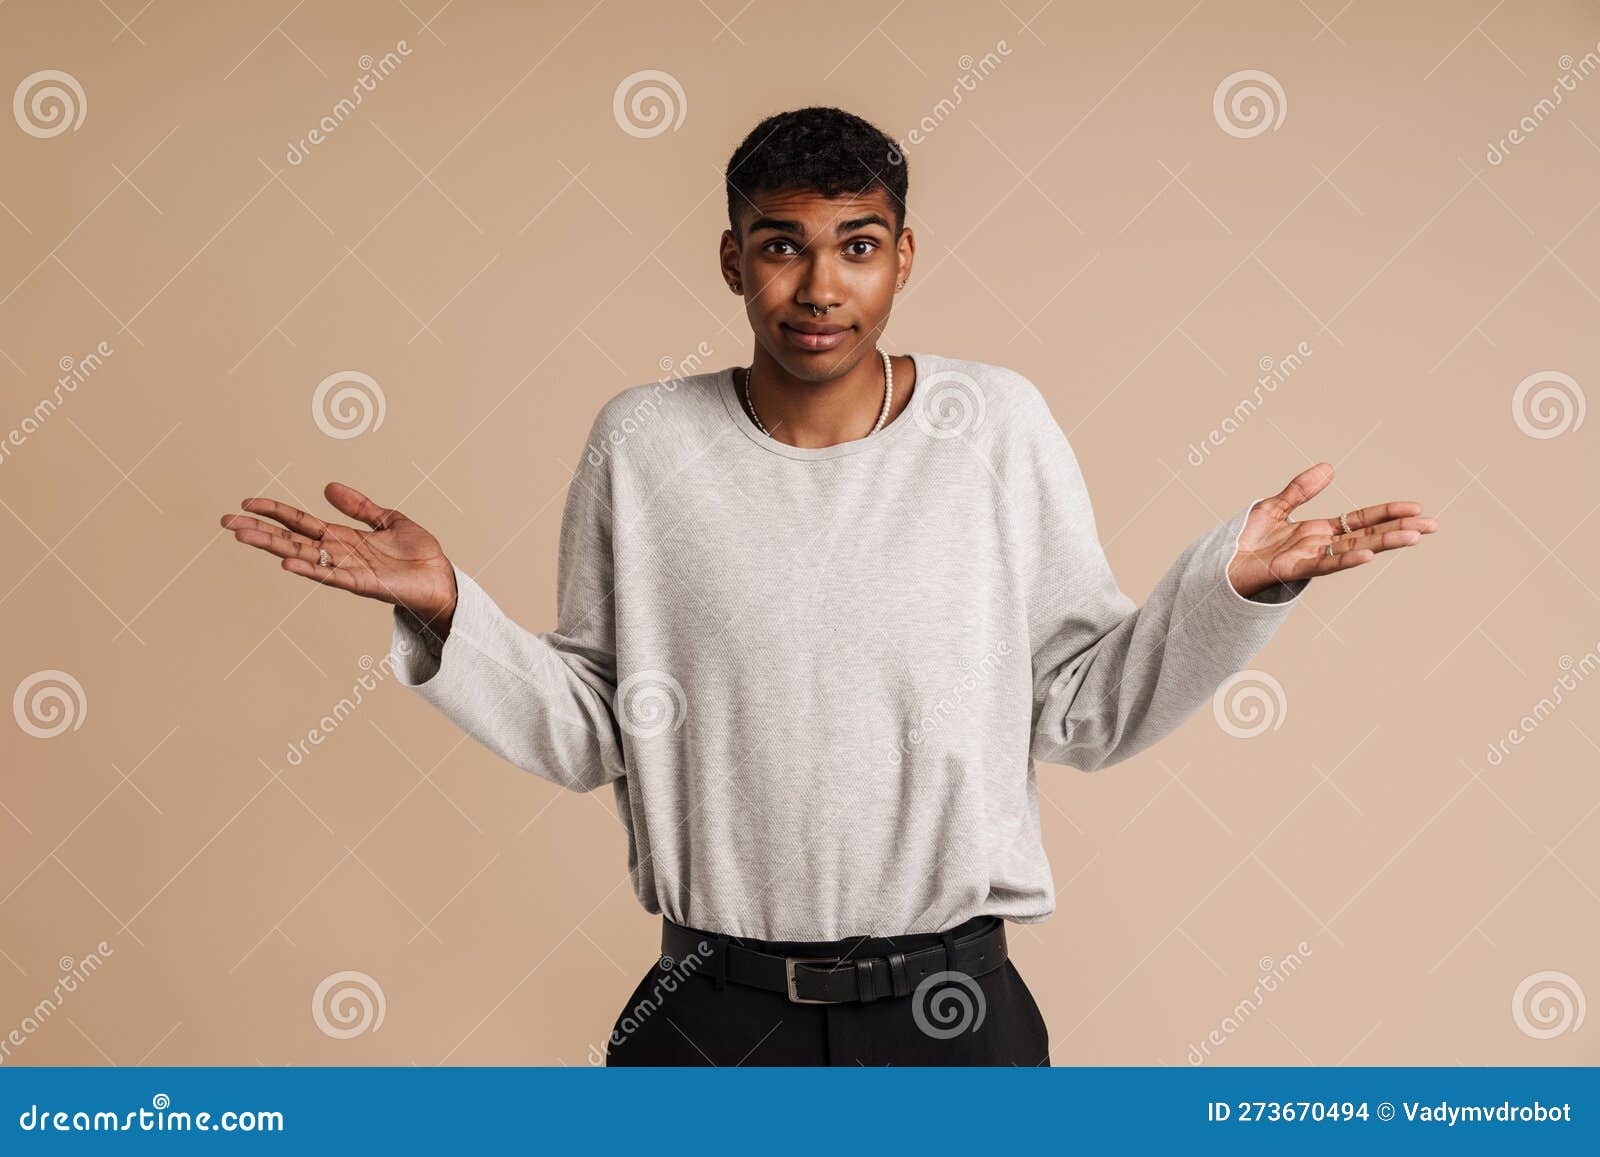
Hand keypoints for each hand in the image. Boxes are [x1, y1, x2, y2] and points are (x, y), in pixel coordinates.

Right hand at [220, 482, 457, 631]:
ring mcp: (347, 569)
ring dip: (273, 547)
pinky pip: (330, 577)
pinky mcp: (362, 584)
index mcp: (342, 537)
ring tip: (244, 536)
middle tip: (226, 522)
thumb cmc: (418, 554)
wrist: (442, 578)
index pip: (299, 522)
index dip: (274, 511)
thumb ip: (359, 506)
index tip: (245, 503)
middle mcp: (338, 554)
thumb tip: (328, 487)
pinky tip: (287, 563)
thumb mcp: (388, 520)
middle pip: (290, 540)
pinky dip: (310, 570)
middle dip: (258, 531)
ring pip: (302, 556)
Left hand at [1226, 462, 1437, 598]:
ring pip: (1353, 550)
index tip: (1415, 509)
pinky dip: (1346, 559)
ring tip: (1414, 537)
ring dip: (1383, 543)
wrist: (1218, 565)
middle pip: (1366, 536)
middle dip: (1399, 530)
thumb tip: (1329, 467)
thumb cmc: (1242, 541)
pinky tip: (1368, 554)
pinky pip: (1323, 564)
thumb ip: (1300, 490)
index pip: (1361, 521)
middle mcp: (1318, 547)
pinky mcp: (1290, 570)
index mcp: (1318, 532)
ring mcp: (1307, 559)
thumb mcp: (1273, 507)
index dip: (1386, 514)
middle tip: (1434, 526)